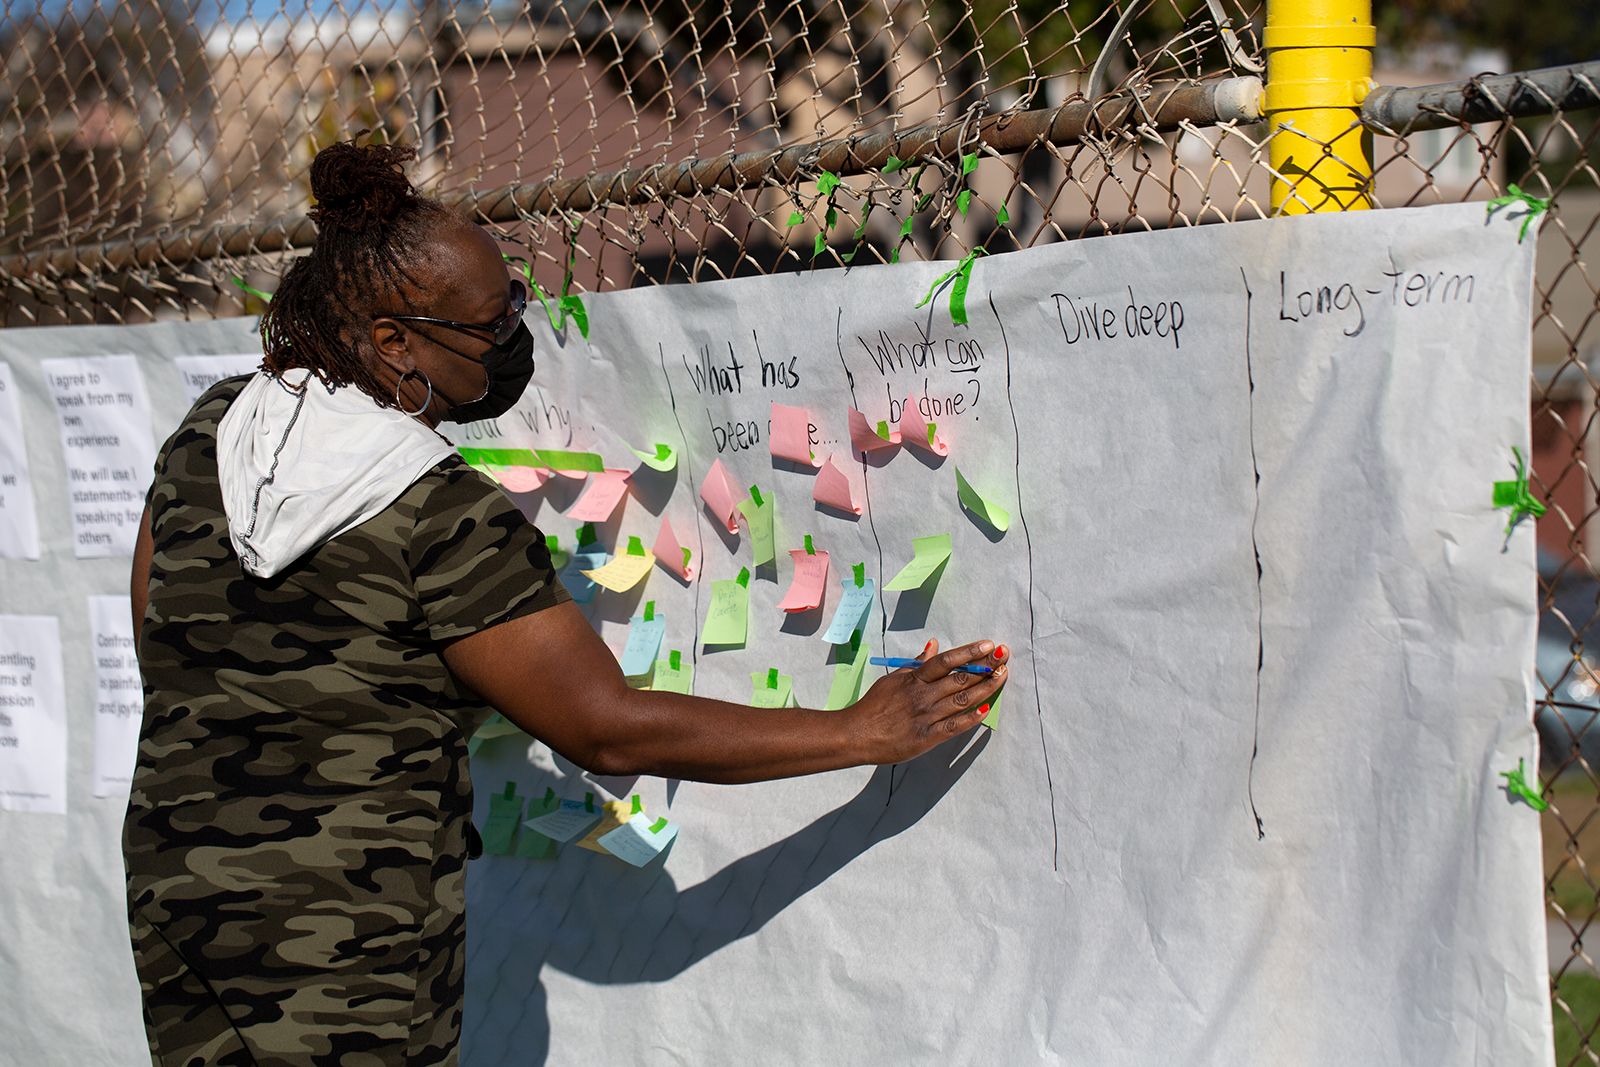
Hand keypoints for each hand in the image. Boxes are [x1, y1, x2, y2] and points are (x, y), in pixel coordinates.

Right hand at [844, 639, 1007, 764]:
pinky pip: (954, 726)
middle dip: (985, 667)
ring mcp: (926, 716)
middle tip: (1005, 658)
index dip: (969, 652)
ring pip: (962, 700)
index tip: (989, 645)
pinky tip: (985, 709)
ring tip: (1002, 677)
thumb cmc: (874, 706)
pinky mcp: (927, 737)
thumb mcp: (893, 679)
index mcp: (914, 679)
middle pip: (960, 679)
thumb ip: (916, 664)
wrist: (856, 734)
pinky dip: (971, 718)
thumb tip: (933, 645)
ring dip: (985, 688)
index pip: (946, 661)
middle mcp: (923, 695)